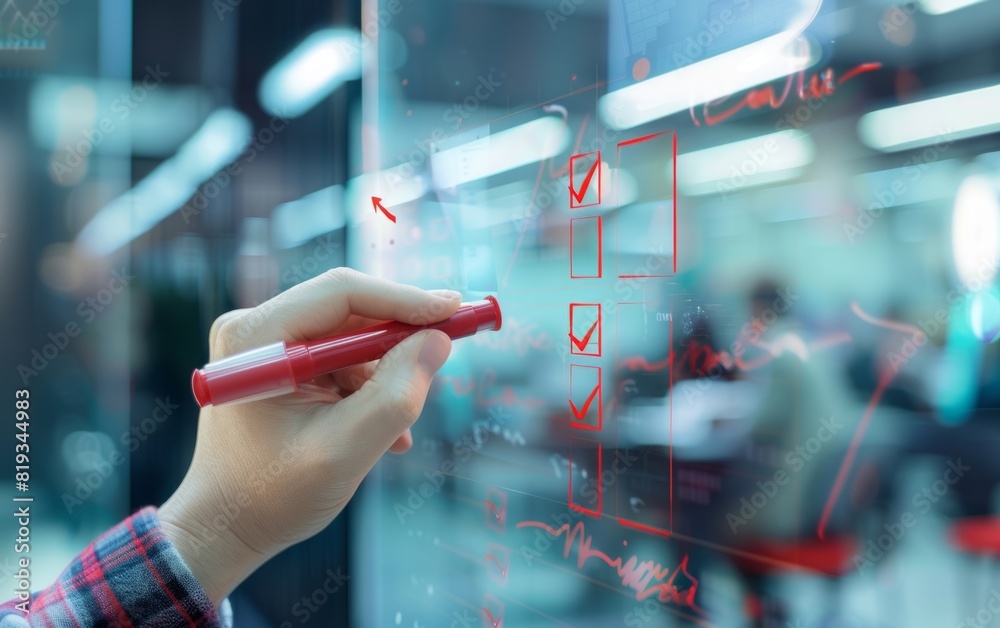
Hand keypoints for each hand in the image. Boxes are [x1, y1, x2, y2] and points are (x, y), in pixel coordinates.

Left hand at [159, 268, 457, 605]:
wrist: (225, 527)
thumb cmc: (272, 496)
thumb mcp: (345, 450)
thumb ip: (397, 396)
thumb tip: (438, 341)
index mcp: (255, 337)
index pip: (343, 294)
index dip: (405, 300)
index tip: (455, 309)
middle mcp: (255, 328)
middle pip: (349, 311)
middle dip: (399, 341)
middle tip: (446, 351)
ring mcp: (265, 344)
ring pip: (350, 339)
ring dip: (382, 379)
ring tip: (395, 433)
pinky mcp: (279, 363)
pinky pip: (339, 360)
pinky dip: (365, 391)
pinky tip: (376, 434)